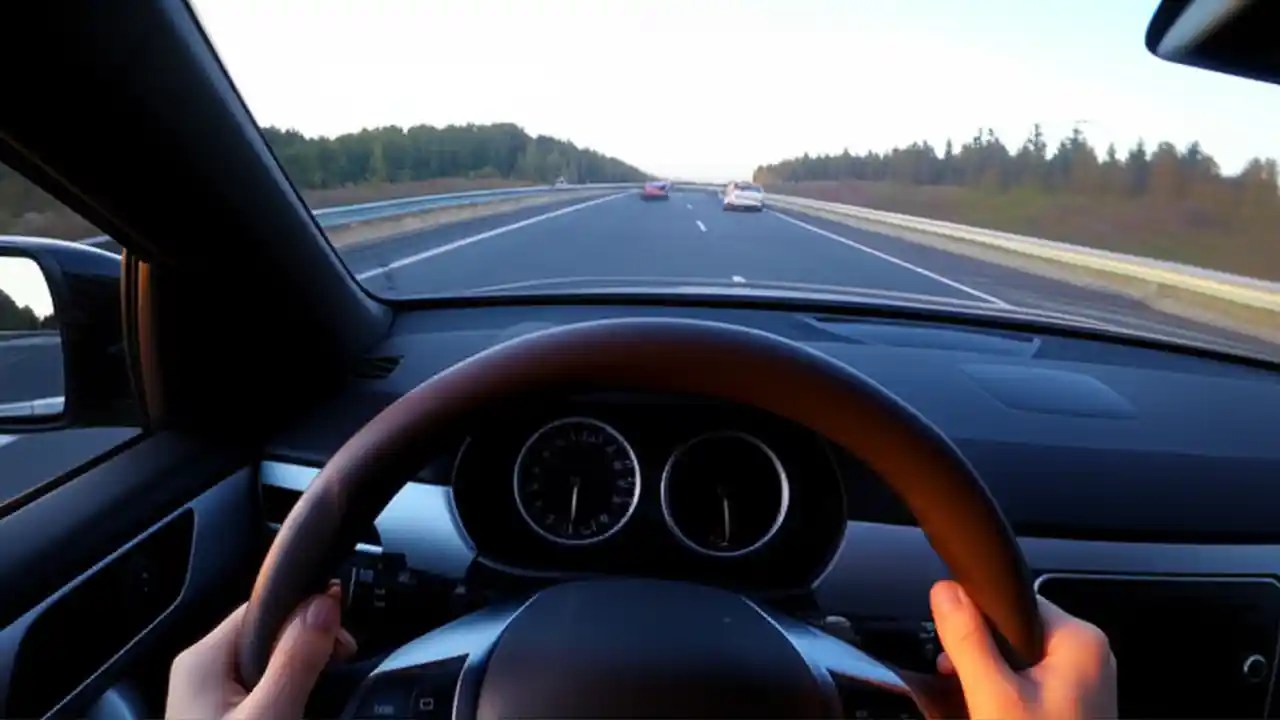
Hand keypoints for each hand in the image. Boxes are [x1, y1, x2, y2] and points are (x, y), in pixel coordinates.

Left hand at [166, 584, 356, 718]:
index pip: (263, 607)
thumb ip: (296, 660)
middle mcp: (200, 670)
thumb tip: (323, 604)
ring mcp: (207, 696)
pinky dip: (285, 688)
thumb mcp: (270, 715)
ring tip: (321, 691)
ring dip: (298, 669)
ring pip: (266, 662)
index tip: (342, 633)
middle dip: (307, 644)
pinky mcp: (219, 714)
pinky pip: (259, 686)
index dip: (307, 613)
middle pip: (268, 633)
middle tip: (340, 664)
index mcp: (203, 658)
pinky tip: (299, 705)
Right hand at [930, 580, 1116, 719]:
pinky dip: (1009, 697)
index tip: (955, 650)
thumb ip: (969, 640)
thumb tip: (946, 591)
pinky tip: (994, 716)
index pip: (1015, 602)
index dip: (978, 622)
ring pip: (1021, 661)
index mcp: (1079, 640)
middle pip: (1016, 631)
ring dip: (992, 679)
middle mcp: (1090, 656)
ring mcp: (1085, 684)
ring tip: (978, 707)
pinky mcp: (1075, 707)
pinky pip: (1033, 685)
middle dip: (982, 656)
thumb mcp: (994, 696)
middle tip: (963, 686)